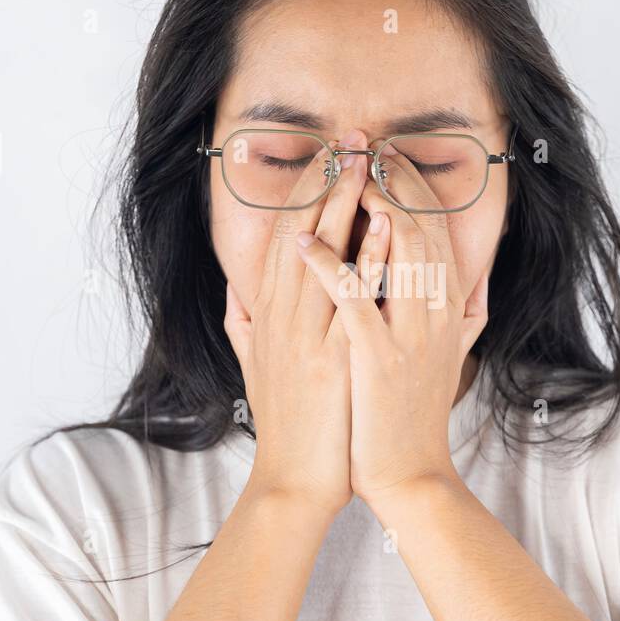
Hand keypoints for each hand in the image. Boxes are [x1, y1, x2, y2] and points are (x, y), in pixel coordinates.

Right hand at [223, 131, 370, 516]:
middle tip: (352, 138)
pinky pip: (350, 299)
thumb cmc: (284, 424)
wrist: (292, 481)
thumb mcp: (253, 366)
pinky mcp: (330, 359)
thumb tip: (236, 287)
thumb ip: (243, 322)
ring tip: (367, 161)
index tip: (329, 156)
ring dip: (345, 204)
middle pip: (301, 234)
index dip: (307, 192)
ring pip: (322, 255)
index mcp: (267, 315)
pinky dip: (366, 258)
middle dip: (327, 181)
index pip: (285, 237)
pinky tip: (383, 225)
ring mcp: (304, 336)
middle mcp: (281, 317)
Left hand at [293, 141, 488, 502]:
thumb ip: (466, 315)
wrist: (409, 473)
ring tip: (339, 172)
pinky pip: (353, 299)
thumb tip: (478, 281)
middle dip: (391, 180)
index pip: (435, 229)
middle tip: (361, 147)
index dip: (412, 187)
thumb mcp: (454, 357)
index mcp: (449, 308)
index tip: (387, 157)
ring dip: (364, 205)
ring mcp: (408, 333)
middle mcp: (436, 312)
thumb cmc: (417, 414)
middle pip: (418, 226)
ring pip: (393, 249)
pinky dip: (329, 266)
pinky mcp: (376, 357)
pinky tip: (305, 241)